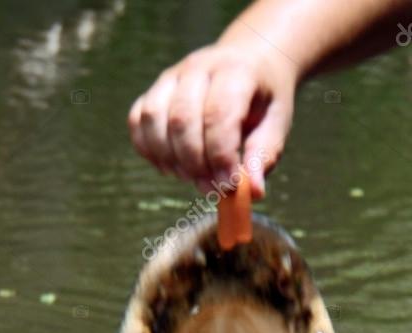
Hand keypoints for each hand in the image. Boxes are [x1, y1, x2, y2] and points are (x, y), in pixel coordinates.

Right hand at [127, 42, 297, 198]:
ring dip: (167, 157)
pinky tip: (169, 164)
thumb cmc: (262, 98)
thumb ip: (263, 156)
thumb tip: (252, 192)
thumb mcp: (276, 123)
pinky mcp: (153, 91)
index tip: (227, 185)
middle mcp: (198, 67)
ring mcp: (170, 77)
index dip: (219, 156)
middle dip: (193, 162)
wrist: (250, 61)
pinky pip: (137, 121)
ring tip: (189, 175)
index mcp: (236, 70)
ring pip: (153, 118)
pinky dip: (148, 150)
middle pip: (181, 119)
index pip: (218, 114)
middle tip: (209, 186)